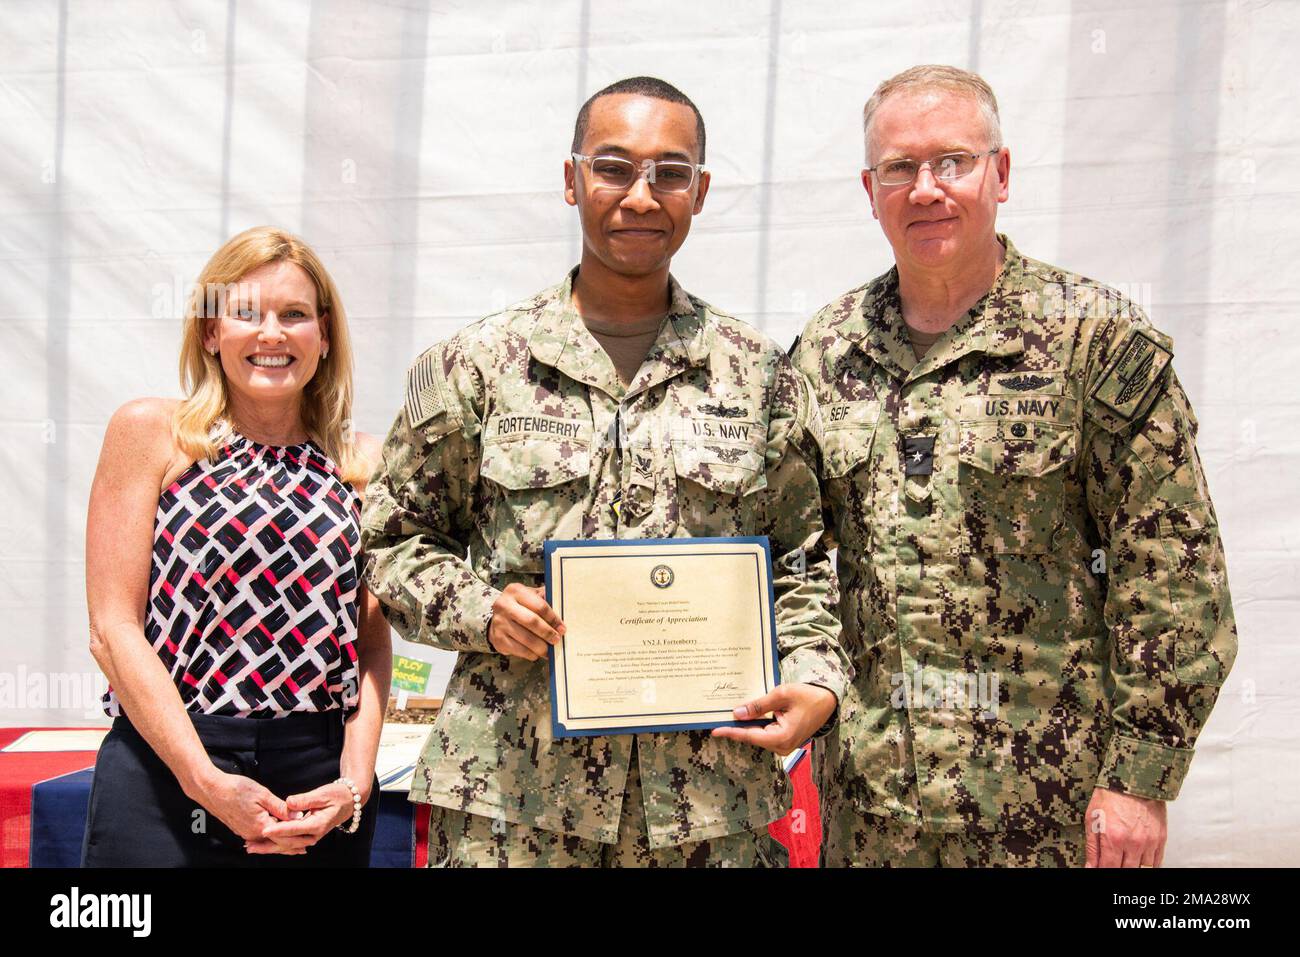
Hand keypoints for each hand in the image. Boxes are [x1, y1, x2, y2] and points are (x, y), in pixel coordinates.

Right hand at [192, 768, 297, 851]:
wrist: (212, 790)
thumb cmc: (236, 789)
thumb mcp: (263, 795)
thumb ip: (281, 808)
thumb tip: (296, 815)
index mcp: (260, 826)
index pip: (283, 838)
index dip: (298, 839)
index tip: (310, 839)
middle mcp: (252, 833)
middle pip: (276, 844)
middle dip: (292, 846)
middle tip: (306, 847)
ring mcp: (245, 832)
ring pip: (267, 842)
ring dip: (281, 843)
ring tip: (295, 846)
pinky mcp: (241, 828)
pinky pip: (259, 838)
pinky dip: (270, 839)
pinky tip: (276, 835)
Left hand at [248, 779, 363, 854]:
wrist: (349, 801)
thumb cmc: (337, 795)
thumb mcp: (322, 793)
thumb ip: (305, 799)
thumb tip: (289, 802)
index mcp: (318, 824)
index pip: (293, 829)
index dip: (278, 829)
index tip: (264, 829)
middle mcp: (314, 835)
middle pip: (288, 843)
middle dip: (268, 844)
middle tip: (250, 845)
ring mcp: (311, 837)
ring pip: (287, 846)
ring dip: (270, 847)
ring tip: (252, 847)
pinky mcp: (307, 836)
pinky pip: (290, 843)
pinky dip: (277, 844)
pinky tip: (265, 844)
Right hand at [488, 583, 564, 660]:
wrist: (498, 617)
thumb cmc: (520, 606)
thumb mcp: (531, 596)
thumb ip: (546, 600)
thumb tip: (563, 612)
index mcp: (515, 591)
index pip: (540, 606)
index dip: (553, 618)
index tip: (561, 627)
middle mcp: (504, 605)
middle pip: (532, 622)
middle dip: (548, 633)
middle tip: (557, 639)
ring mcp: (499, 623)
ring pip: (526, 639)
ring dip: (541, 647)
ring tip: (549, 649)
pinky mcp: (498, 639)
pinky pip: (519, 650)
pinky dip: (531, 654)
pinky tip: (536, 652)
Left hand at [709, 683, 836, 754]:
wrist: (828, 701)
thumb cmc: (808, 696)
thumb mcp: (781, 695)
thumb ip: (759, 706)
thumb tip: (737, 713)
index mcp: (782, 737)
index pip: (749, 735)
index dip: (731, 732)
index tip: (715, 730)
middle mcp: (782, 746)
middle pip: (752, 737)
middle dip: (736, 728)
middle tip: (716, 720)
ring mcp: (784, 745)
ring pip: (758, 736)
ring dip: (745, 727)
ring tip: (727, 718)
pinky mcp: (785, 740)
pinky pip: (765, 734)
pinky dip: (755, 726)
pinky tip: (745, 717)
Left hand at [1085, 786, 1167, 866]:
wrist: (1134, 780)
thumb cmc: (1110, 796)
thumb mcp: (1092, 819)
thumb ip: (1092, 847)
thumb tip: (1090, 867)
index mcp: (1114, 838)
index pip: (1108, 869)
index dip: (1103, 871)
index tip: (1100, 868)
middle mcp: (1133, 843)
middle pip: (1126, 871)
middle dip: (1117, 869)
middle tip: (1113, 862)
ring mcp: (1149, 842)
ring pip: (1143, 869)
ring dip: (1132, 867)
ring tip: (1124, 861)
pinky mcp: (1160, 839)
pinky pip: (1156, 862)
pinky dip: (1148, 866)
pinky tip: (1139, 862)